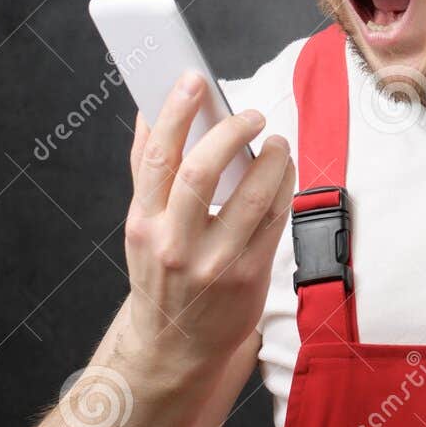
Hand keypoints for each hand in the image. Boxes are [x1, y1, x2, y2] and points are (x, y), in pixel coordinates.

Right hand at [120, 71, 294, 377]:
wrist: (175, 347)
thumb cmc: (162, 274)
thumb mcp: (141, 226)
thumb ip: (147, 170)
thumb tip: (147, 111)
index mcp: (142, 223)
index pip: (158, 157)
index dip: (176, 112)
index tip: (194, 80)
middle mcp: (174, 244)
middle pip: (202, 171)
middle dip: (231, 131)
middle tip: (250, 114)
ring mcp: (214, 262)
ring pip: (251, 194)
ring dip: (271, 157)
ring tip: (275, 142)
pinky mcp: (248, 275)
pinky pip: (275, 218)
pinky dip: (284, 185)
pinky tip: (283, 170)